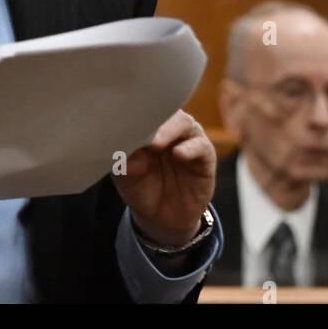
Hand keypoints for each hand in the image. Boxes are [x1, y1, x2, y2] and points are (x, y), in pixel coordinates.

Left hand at [112, 110, 215, 247]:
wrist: (162, 219)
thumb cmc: (142, 188)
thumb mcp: (126, 175)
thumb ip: (124, 158)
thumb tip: (122, 145)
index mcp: (149, 127)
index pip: (144, 110)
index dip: (134, 113)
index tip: (122, 120)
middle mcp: (170, 129)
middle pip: (164, 109)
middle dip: (151, 118)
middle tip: (139, 130)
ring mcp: (189, 140)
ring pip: (184, 122)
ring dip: (169, 130)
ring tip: (155, 143)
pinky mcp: (205, 157)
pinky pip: (201, 146)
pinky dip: (190, 148)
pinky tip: (178, 154)